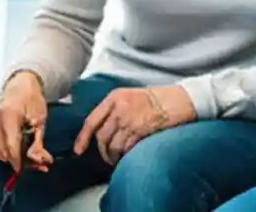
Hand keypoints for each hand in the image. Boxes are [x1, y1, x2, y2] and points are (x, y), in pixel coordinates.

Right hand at [0, 71, 50, 172]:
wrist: (20, 85)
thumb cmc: (32, 98)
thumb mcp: (41, 119)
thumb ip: (38, 141)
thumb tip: (38, 160)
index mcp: (8, 115)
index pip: (11, 145)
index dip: (19, 161)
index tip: (27, 169)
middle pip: (4, 151)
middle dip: (20, 160)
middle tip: (39, 162)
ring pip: (0, 150)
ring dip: (15, 157)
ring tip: (33, 155)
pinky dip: (10, 150)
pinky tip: (23, 148)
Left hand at [73, 86, 195, 165]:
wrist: (177, 100)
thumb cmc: (156, 99)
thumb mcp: (130, 96)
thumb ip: (114, 109)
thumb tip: (103, 128)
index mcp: (114, 97)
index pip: (91, 120)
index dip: (82, 138)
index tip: (78, 150)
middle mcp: (118, 108)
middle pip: (101, 136)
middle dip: (102, 150)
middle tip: (107, 157)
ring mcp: (129, 119)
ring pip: (112, 145)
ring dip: (113, 156)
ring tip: (117, 159)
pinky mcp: (140, 130)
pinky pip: (125, 148)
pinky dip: (124, 155)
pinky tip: (127, 156)